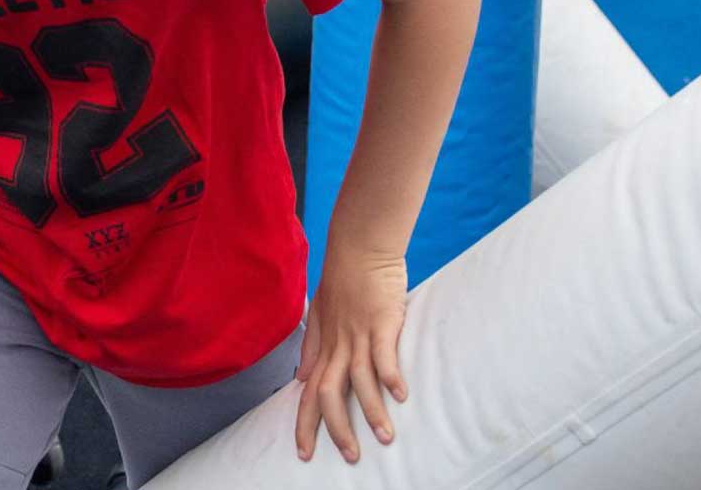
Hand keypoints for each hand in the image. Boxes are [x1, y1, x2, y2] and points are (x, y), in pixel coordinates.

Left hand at [294, 244, 408, 464]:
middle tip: (350, 457)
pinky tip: (401, 396)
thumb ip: (311, 345)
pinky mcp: (381, 322)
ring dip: (371, 411)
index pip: (308, 392)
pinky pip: (383, 353)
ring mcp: (358, 334)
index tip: (303, 453)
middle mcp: (337, 344)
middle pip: (327, 393)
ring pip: (357, 380)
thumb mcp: (319, 312)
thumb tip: (299, 377)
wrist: (359, 244)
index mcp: (324, 345)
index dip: (304, 423)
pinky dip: (390, 375)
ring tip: (385, 438)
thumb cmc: (344, 278)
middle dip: (335, 429)